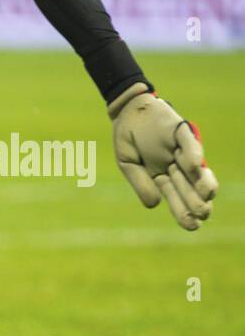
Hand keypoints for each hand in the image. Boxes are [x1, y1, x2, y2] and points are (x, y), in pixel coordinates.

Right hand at [108, 83, 217, 230]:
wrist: (127, 109)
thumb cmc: (127, 138)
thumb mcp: (127, 164)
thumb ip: (140, 183)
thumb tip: (155, 205)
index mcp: (160, 176)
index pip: (175, 197)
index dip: (184, 212)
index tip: (193, 226)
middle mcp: (174, 164)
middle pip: (189, 187)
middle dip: (197, 201)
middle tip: (204, 214)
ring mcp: (179, 148)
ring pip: (195, 168)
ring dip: (202, 181)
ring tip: (208, 194)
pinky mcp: (180, 130)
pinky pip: (188, 141)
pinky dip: (193, 153)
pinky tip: (195, 166)